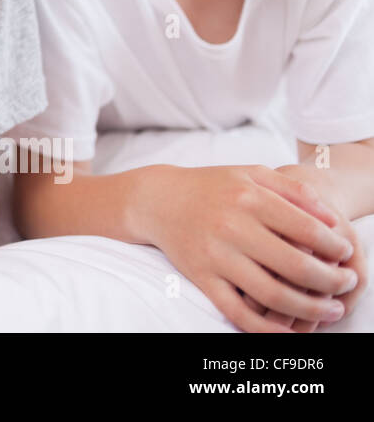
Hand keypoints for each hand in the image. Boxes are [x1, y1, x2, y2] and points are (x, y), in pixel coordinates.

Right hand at [144, 164, 355, 331]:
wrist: (158, 199)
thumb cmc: (212, 186)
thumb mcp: (252, 174)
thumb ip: (294, 191)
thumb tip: (332, 222)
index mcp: (249, 199)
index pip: (308, 231)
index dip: (336, 247)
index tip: (346, 253)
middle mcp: (233, 228)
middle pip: (297, 267)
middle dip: (333, 282)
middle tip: (348, 284)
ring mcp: (216, 257)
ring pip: (273, 295)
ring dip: (311, 309)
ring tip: (332, 310)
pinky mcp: (202, 278)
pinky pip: (238, 312)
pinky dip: (267, 329)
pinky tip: (291, 331)